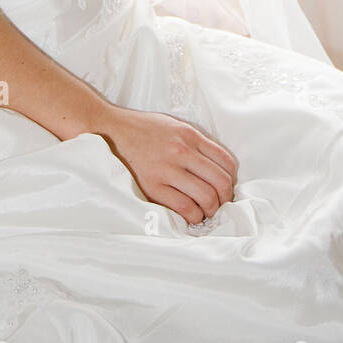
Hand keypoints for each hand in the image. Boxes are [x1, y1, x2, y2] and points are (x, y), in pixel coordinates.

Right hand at [100, 104, 237, 225]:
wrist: (111, 131)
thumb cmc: (144, 130)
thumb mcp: (174, 126)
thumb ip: (196, 142)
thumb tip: (217, 168)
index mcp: (189, 135)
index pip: (226, 161)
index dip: (232, 179)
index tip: (227, 187)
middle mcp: (182, 151)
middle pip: (220, 182)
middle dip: (225, 198)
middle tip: (220, 204)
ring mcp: (167, 170)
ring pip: (206, 197)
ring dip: (211, 210)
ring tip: (206, 212)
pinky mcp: (153, 187)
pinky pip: (184, 208)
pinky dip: (193, 216)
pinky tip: (191, 215)